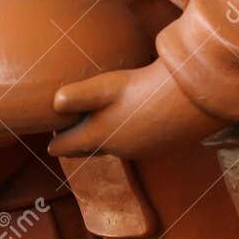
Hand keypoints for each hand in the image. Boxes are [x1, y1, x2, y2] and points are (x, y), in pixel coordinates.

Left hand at [49, 62, 219, 158]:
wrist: (189, 100)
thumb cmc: (142, 90)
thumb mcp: (104, 88)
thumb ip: (77, 96)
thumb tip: (53, 104)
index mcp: (97, 137)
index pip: (64, 148)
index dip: (55, 142)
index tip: (50, 137)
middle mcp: (116, 150)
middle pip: (87, 150)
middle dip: (76, 143)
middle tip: (70, 130)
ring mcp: (139, 151)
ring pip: (113, 148)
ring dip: (105, 138)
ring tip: (102, 123)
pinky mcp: (159, 147)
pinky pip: (136, 144)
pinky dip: (130, 136)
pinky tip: (135, 121)